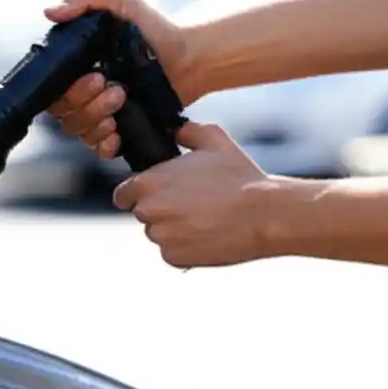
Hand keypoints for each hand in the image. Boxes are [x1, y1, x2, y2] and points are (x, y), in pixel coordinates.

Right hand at [42, 0, 197, 158]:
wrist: (191, 58)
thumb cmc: (156, 28)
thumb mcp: (122, 2)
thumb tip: (50, 11)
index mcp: (76, 67)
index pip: (51, 89)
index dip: (64, 89)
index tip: (94, 75)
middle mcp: (83, 92)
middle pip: (62, 112)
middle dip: (86, 102)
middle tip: (113, 86)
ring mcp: (100, 113)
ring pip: (77, 130)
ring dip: (95, 119)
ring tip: (122, 100)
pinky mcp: (120, 131)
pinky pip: (96, 148)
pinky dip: (102, 144)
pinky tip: (116, 132)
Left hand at [112, 122, 278, 267]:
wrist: (264, 214)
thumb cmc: (239, 176)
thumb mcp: (214, 139)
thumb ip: (187, 132)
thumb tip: (175, 130)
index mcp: (148, 183)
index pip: (123, 194)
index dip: (137, 194)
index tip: (155, 194)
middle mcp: (148, 211)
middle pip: (143, 213)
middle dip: (160, 209)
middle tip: (191, 204)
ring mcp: (160, 237)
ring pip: (159, 234)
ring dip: (173, 229)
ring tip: (205, 219)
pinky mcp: (174, 258)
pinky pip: (172, 253)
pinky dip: (185, 248)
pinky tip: (208, 235)